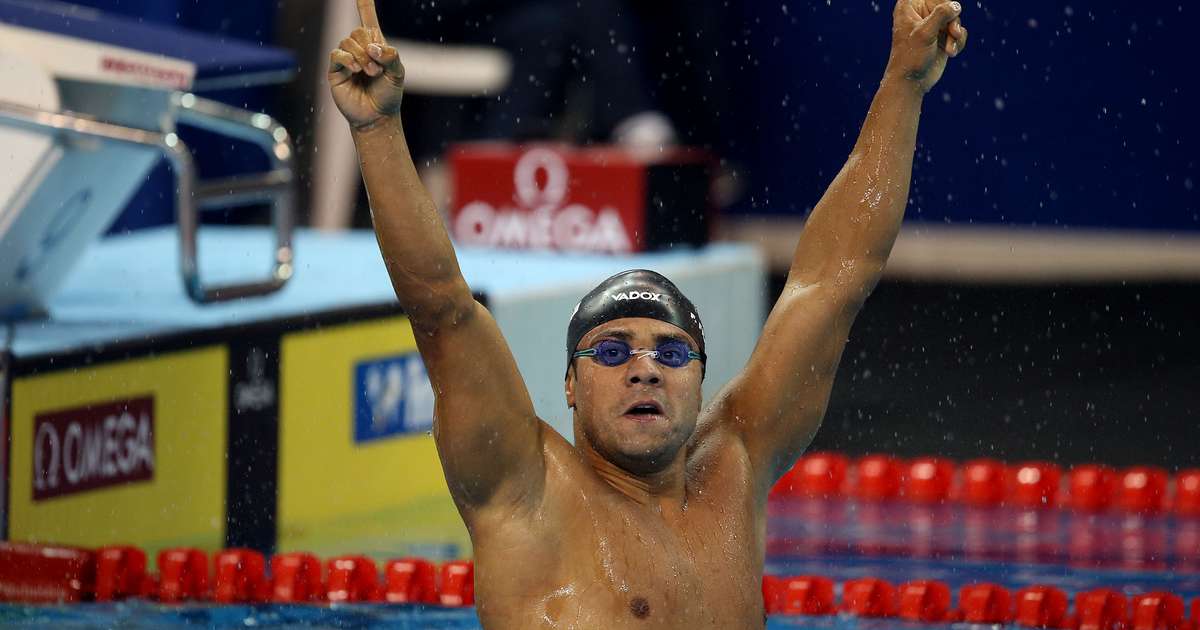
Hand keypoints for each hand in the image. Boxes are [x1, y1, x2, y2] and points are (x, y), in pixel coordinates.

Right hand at [328, 0, 404, 130]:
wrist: (377, 117)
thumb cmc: (388, 95)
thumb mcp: (398, 73)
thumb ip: (391, 55)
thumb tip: (372, 46)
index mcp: (376, 46)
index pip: (368, 20)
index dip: (365, 5)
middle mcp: (359, 50)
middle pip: (358, 31)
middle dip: (369, 48)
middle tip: (377, 70)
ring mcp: (346, 59)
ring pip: (348, 41)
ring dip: (361, 56)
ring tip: (370, 73)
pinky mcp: (335, 69)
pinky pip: (337, 53)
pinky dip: (348, 58)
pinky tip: (356, 70)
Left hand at [886, 0, 967, 92]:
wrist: (911, 82)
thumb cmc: (911, 57)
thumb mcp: (925, 33)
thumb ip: (941, 14)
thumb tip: (956, 5)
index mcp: (910, 6)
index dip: (943, 3)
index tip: (942, 21)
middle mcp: (921, 13)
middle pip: (948, 5)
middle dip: (953, 21)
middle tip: (954, 33)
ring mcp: (932, 25)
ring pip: (955, 19)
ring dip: (956, 34)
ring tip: (950, 49)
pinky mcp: (942, 37)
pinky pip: (958, 31)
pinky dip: (958, 42)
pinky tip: (951, 52)